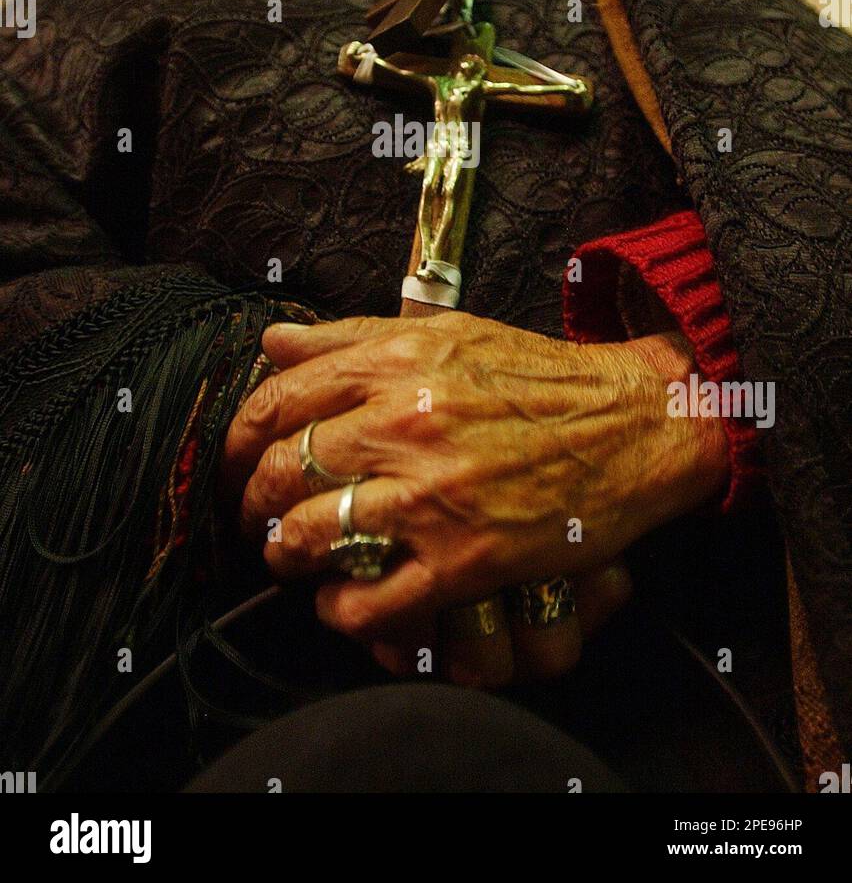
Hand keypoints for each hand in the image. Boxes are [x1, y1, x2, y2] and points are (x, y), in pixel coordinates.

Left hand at [222, 313, 726, 657]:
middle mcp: (404, 422)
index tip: (240, 463)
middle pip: (280, 470)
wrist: (635, 421)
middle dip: (252, 503)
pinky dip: (341, 610)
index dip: (239, 440)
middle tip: (257, 517)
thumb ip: (352, 335)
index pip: (277, 401)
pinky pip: (371, 600)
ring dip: (286, 554)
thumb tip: (273, 344)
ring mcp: (432, 494)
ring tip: (293, 557)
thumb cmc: (538, 378)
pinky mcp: (466, 558)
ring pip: (311, 534)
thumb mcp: (445, 331)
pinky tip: (342, 601)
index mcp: (396, 362)